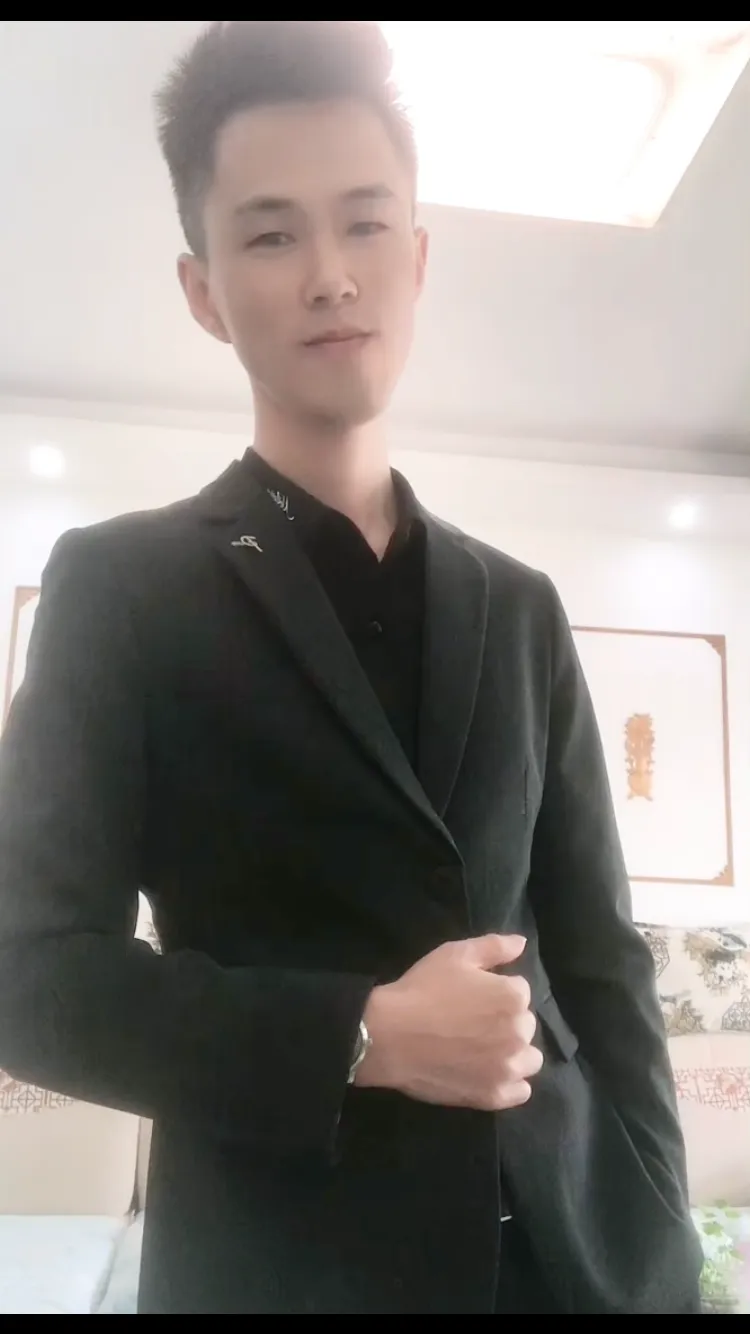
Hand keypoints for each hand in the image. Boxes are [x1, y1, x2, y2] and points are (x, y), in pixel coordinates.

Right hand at [356, 934, 541, 1110]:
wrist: (388, 1036)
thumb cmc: (422, 990)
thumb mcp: (456, 955)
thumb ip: (495, 947)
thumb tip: (522, 943)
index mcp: (513, 996)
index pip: (520, 992)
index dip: (495, 992)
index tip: (472, 997)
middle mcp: (520, 1033)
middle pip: (525, 1025)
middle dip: (505, 1022)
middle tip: (473, 1023)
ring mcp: (508, 1068)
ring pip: (528, 1059)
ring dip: (513, 1053)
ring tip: (483, 1050)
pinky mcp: (494, 1096)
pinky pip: (520, 1092)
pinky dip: (510, 1084)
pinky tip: (489, 1074)